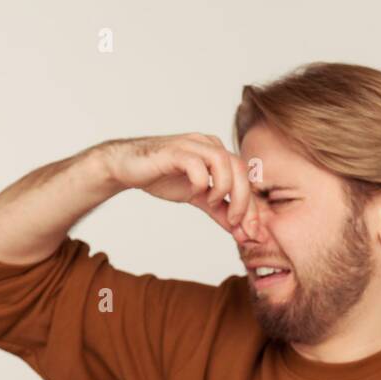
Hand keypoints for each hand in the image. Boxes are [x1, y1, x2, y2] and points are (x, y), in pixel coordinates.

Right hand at [99, 133, 257, 240]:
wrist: (127, 168)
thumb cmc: (162, 177)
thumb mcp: (198, 198)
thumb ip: (219, 211)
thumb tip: (241, 232)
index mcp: (218, 154)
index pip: (245, 179)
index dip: (253, 208)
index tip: (253, 235)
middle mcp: (209, 145)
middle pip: (240, 169)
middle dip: (244, 202)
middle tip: (237, 226)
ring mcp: (192, 145)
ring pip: (223, 161)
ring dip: (225, 189)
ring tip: (214, 204)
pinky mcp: (174, 151)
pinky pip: (196, 163)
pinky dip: (201, 182)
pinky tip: (194, 193)